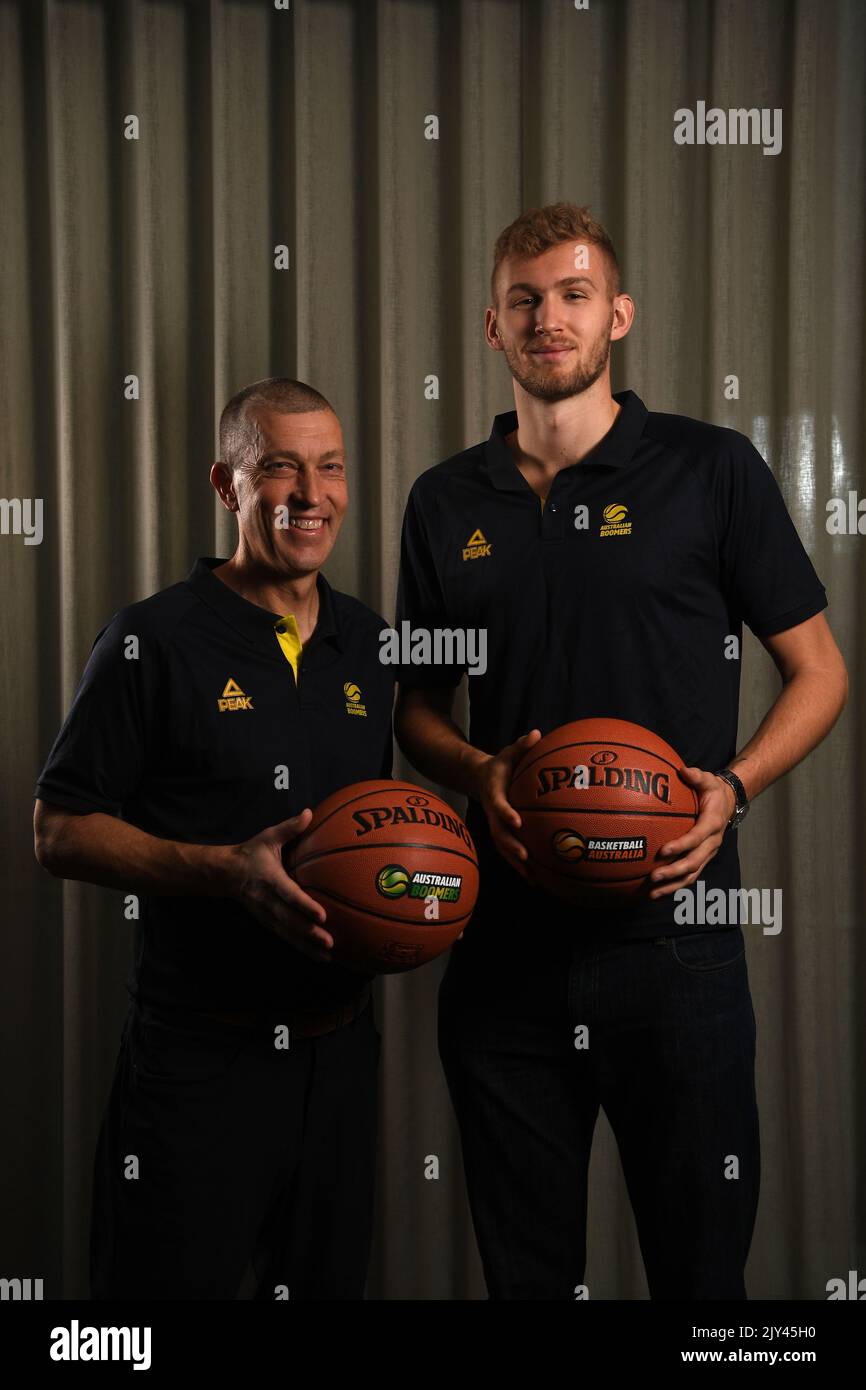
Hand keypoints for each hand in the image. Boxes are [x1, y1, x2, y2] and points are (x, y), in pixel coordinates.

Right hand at [224, 809, 333, 963]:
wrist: (224, 873)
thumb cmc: (251, 852)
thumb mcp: (268, 837)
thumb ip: (290, 828)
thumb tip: (310, 813)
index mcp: (270, 879)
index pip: (289, 895)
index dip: (304, 906)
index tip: (321, 914)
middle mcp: (267, 901)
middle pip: (290, 921)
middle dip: (309, 933)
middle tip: (329, 942)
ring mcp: (265, 914)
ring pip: (288, 933)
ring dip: (307, 946)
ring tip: (328, 956)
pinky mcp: (266, 922)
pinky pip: (285, 937)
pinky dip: (302, 948)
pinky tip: (319, 957)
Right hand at [473, 729, 542, 881]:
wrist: (479, 778)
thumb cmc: (500, 765)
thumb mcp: (508, 752)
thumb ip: (521, 745)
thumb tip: (536, 733)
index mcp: (493, 794)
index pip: (498, 805)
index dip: (506, 813)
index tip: (517, 821)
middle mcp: (492, 813)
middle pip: (499, 833)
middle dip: (511, 846)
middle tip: (524, 857)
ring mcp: (495, 825)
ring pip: (503, 848)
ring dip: (515, 863)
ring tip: (531, 877)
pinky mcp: (501, 833)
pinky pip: (509, 851)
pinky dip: (519, 866)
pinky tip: (535, 880)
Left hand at [648, 768, 736, 898]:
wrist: (728, 804)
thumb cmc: (712, 790)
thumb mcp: (707, 779)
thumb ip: (696, 775)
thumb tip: (683, 770)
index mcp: (712, 823)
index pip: (697, 837)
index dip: (681, 845)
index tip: (663, 851)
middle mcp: (712, 842)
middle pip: (694, 862)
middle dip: (674, 871)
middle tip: (653, 876)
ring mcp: (708, 853)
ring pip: (692, 874)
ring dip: (673, 885)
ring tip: (652, 893)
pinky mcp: (702, 859)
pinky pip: (689, 875)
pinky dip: (674, 885)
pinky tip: (656, 891)